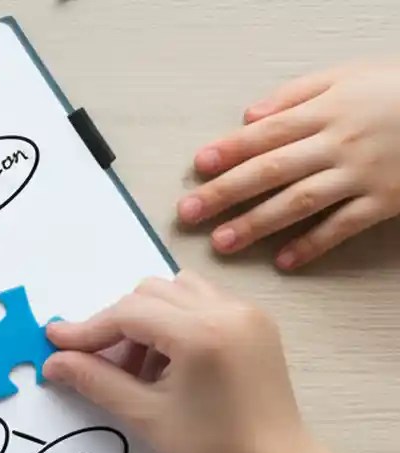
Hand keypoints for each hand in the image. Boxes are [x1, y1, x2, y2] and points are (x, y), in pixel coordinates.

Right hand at [43, 272, 307, 452]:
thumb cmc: (214, 452)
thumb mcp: (146, 416)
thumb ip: (96, 380)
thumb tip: (54, 362)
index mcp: (202, 332)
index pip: (128, 313)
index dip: (87, 328)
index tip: (54, 342)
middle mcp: (227, 310)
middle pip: (149, 293)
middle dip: (117, 324)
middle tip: (102, 366)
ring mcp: (246, 313)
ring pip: (176, 291)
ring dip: (147, 319)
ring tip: (142, 366)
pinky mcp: (255, 324)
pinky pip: (202, 302)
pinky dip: (175, 321)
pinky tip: (171, 362)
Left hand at [177, 61, 399, 269]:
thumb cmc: (396, 91)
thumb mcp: (347, 76)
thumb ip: (294, 95)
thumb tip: (248, 117)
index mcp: (325, 112)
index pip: (266, 134)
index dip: (228, 151)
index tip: (197, 168)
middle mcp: (337, 144)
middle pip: (271, 170)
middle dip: (225, 193)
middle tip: (189, 213)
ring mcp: (361, 175)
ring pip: (299, 202)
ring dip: (257, 224)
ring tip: (222, 242)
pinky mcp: (384, 201)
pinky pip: (343, 226)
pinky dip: (313, 244)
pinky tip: (284, 261)